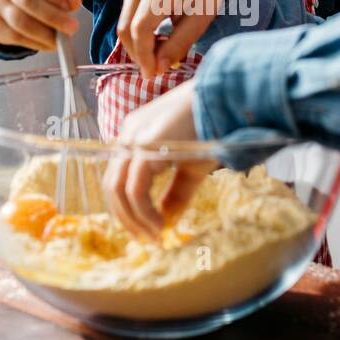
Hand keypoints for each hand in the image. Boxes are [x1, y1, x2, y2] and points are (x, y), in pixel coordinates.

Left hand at [102, 80, 214, 239]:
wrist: (226, 101)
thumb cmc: (213, 129)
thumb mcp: (190, 166)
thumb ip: (175, 193)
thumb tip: (167, 222)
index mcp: (135, 134)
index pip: (119, 177)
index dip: (127, 207)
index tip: (143, 228)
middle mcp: (128, 134)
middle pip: (112, 185)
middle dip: (126, 217)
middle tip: (144, 238)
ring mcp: (133, 137)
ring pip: (118, 189)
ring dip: (133, 218)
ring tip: (153, 235)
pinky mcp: (145, 145)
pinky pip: (134, 188)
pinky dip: (143, 211)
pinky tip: (159, 224)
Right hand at [117, 0, 238, 77]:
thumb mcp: (199, 21)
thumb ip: (177, 45)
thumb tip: (157, 68)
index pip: (140, 28)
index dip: (143, 55)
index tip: (152, 74)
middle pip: (126, 28)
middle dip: (138, 54)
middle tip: (156, 68)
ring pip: (123, 25)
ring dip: (137, 45)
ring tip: (160, 52)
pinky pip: (127, 17)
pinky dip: (137, 34)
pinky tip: (156, 40)